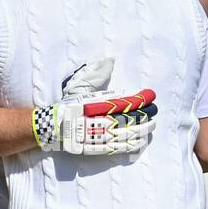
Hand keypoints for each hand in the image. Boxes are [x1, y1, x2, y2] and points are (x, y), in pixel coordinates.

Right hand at [33, 62, 156, 155]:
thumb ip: (97, 75)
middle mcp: (97, 119)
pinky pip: (117, 147)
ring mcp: (97, 135)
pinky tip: (141, 140)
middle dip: (144, 114)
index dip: (138, 98)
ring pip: (124, 133)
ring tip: (152, 125)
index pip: (122, 100)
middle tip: (155, 110)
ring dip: (141, 129)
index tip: (150, 94)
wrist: (52, 127)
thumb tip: (110, 61)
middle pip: (127, 118)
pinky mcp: (96, 147)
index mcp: (95, 103)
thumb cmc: (68, 106)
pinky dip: (131, 144)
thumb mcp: (80, 87)